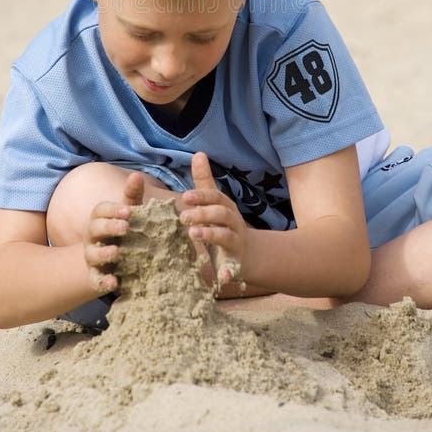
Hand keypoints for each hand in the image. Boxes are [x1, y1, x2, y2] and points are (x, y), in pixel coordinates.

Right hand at [82, 171, 143, 293]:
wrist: (116, 259)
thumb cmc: (124, 230)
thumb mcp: (129, 213)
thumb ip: (132, 196)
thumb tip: (136, 175)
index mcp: (100, 218)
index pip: (101, 210)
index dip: (113, 209)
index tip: (129, 211)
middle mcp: (92, 236)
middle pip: (95, 228)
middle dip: (109, 227)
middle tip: (126, 227)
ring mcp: (92, 256)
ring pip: (92, 254)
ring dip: (104, 253)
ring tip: (117, 252)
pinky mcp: (96, 276)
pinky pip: (96, 279)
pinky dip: (102, 281)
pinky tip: (114, 283)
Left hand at [180, 152, 248, 286]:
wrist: (249, 255)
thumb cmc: (223, 224)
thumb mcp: (214, 203)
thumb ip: (204, 181)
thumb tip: (199, 153)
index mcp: (225, 207)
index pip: (216, 197)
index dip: (202, 196)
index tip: (184, 196)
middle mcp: (233, 223)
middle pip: (221, 214)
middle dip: (203, 214)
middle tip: (182, 217)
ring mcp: (236, 242)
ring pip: (226, 237)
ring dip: (211, 235)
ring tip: (193, 235)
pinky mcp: (236, 263)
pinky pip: (234, 269)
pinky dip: (229, 273)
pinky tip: (222, 278)